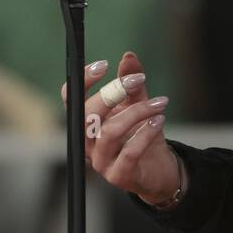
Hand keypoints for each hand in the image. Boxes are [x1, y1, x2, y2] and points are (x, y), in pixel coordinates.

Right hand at [61, 51, 180, 203]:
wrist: (159, 169)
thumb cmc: (143, 135)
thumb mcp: (139, 104)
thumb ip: (133, 83)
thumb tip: (128, 56)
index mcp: (87, 123)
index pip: (72, 100)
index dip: (83, 81)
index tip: (103, 65)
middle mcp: (88, 143)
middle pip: (87, 115)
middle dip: (113, 93)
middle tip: (138, 80)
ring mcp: (101, 161)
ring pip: (109, 132)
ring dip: (137, 112)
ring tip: (160, 103)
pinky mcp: (119, 176)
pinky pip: (129, 154)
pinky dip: (145, 134)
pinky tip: (159, 121)